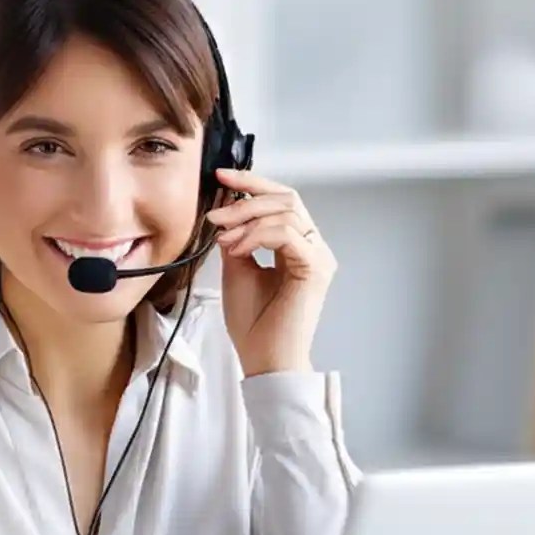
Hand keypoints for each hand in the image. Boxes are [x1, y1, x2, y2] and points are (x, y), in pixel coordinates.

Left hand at [206, 168, 336, 378]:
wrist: (263, 358)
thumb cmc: (254, 323)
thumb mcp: (236, 267)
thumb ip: (237, 236)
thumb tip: (227, 207)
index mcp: (297, 246)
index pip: (281, 201)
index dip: (252, 184)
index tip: (221, 176)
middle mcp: (313, 247)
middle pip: (287, 198)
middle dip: (247, 199)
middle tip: (216, 214)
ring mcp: (318, 256)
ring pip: (287, 211)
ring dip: (248, 218)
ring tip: (224, 237)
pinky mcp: (316, 268)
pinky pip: (288, 233)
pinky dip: (257, 235)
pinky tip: (238, 248)